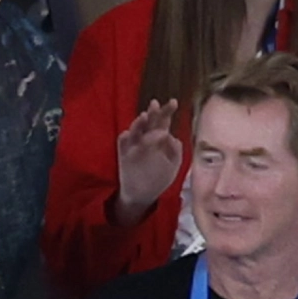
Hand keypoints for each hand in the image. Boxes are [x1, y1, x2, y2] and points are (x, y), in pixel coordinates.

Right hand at [113, 100, 186, 220]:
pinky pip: (122, 144)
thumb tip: (171, 136)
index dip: (167, 112)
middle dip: (153, 113)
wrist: (141, 196)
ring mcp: (132, 147)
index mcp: (157, 138)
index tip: (174, 102)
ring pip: (134, 131)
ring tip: (143, 117)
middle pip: (149, 123)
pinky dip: (124, 138)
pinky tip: (127, 134)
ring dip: (138, 124)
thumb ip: (175, 150)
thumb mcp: (173, 164)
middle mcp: (144, 139)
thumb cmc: (159, 178)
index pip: (162, 122)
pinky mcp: (123, 156)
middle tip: (156, 104)